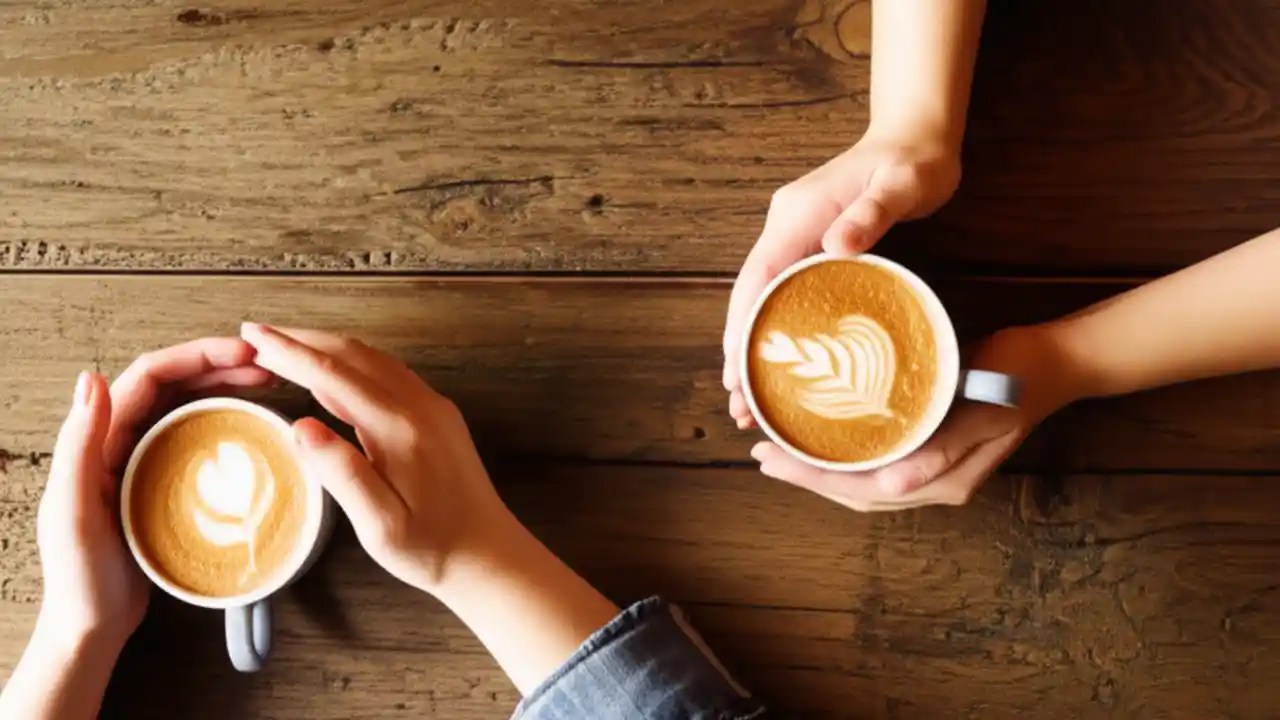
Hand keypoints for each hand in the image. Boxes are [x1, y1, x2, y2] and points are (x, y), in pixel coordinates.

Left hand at [36, 339, 271, 646]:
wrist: (94, 627)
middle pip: (176, 383)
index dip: (197, 355)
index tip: (243, 354)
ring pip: (190, 406)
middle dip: (220, 362)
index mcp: (100, 438)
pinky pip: (201, 440)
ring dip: (227, 386)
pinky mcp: (169, 485)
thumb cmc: (80, 578)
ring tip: (268, 383)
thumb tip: (93, 379)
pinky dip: (228, 422)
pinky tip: (255, 427)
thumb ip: (78, 446)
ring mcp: (148, 462)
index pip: (151, 375)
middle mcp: (123, 441)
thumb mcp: (72, 511)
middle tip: (268, 363)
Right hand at [240, 324, 516, 594]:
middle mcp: (421, 407)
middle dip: (303, 339)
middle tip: (258, 333)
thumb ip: (342, 474)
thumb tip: (301, 426)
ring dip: (328, 348)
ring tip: (286, 346)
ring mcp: (434, 408)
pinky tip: (333, 374)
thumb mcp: (379, 525)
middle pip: (354, 355)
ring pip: (373, 360)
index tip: (254, 335)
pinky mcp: (439, 416)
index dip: (290, 352)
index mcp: (400, 430)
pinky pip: (389, 375)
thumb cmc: (432, 548)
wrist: (489, 554)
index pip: (334, 376)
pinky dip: (353, 364)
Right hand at [723, 128, 961, 427]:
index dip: (742, 325)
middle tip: (740, 407)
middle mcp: (786, 227)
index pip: (757, 276)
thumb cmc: (914, 160)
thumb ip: (871, 214)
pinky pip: (784, 295)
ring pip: (762, 300)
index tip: (736, 370)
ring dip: (753, 347)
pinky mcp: (811, 246)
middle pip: (750, 295)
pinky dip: (776, 331)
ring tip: (750, 401)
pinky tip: (780, 364)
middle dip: (740, 350)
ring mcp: (795, 236)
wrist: (917, 135)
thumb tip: (837, 245)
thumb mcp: (901, 185)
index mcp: (797, 215)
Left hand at [750, 325, 1085, 510]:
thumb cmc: (1019, 376)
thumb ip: (943, 447)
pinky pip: (877, 460)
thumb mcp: (984, 406)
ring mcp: (934, 468)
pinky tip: (822, 434)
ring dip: (821, 468)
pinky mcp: (932, 445)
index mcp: (944, 481)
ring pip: (863, 481)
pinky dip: (844, 453)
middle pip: (856, 492)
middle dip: (806, 475)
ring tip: (779, 447)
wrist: (1055, 361)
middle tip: (761, 450)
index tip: (772, 456)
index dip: (813, 478)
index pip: (863, 491)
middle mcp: (933, 483)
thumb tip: (894, 488)